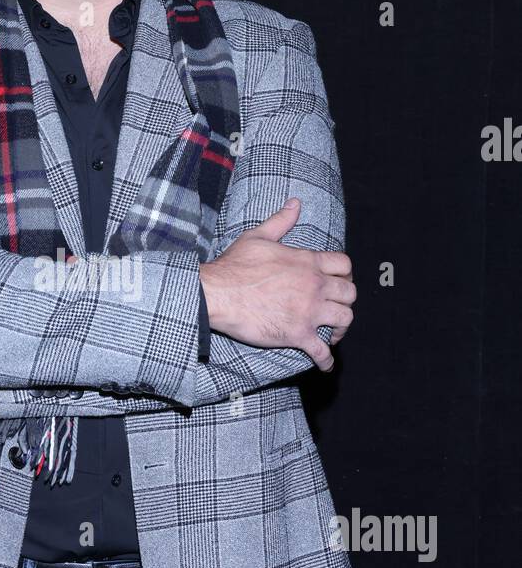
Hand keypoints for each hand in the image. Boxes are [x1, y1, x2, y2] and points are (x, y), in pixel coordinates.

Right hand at [199, 198, 355, 371]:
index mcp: (308, 262)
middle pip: (349, 294)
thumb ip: (281, 221)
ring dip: (341, 329)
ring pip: (344, 320)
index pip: (344, 265)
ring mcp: (308, 311)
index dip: (345, 274)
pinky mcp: (297, 334)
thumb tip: (296, 202)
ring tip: (333, 334)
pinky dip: (326, 360)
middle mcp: (314, 286)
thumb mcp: (259, 236)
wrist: (218, 293)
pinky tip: (325, 365)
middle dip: (345, 301)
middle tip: (336, 308)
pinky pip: (321, 351)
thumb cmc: (235, 266)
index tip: (339, 281)